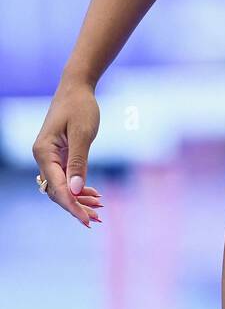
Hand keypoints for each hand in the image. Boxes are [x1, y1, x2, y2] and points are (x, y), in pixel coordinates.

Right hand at [32, 78, 102, 227]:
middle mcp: (42, 157)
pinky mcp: (58, 155)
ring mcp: (49, 157)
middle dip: (76, 206)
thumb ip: (78, 161)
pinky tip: (94, 195)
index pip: (57, 187)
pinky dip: (80, 188)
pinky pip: (67, 177)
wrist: (77, 87)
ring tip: (99, 212)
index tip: (87, 219)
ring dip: (78, 199)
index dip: (72, 205)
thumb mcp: (82, 133)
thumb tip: (77, 190)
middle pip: (57, 191)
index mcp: (44, 152)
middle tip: (96, 220)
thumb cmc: (80, 106)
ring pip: (62, 187)